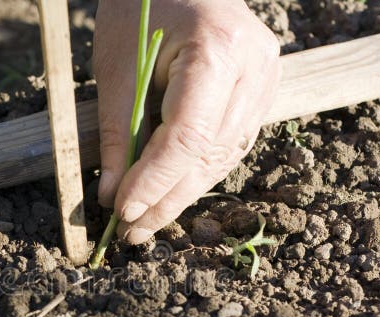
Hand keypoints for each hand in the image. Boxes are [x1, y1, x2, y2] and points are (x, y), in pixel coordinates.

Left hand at [94, 0, 280, 243]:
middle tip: (131, 231)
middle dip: (167, 199)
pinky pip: (229, 145)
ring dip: (182, 193)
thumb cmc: (142, 6)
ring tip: (145, 221)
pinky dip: (197, 172)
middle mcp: (255, 67)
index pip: (188, 135)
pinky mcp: (263, 92)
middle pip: (209, 154)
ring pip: (223, 157)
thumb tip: (112, 197)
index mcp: (218, 48)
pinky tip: (169, 192)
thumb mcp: (118, 66)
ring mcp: (266, 79)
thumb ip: (115, 132)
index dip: (154, 181)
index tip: (122, 211)